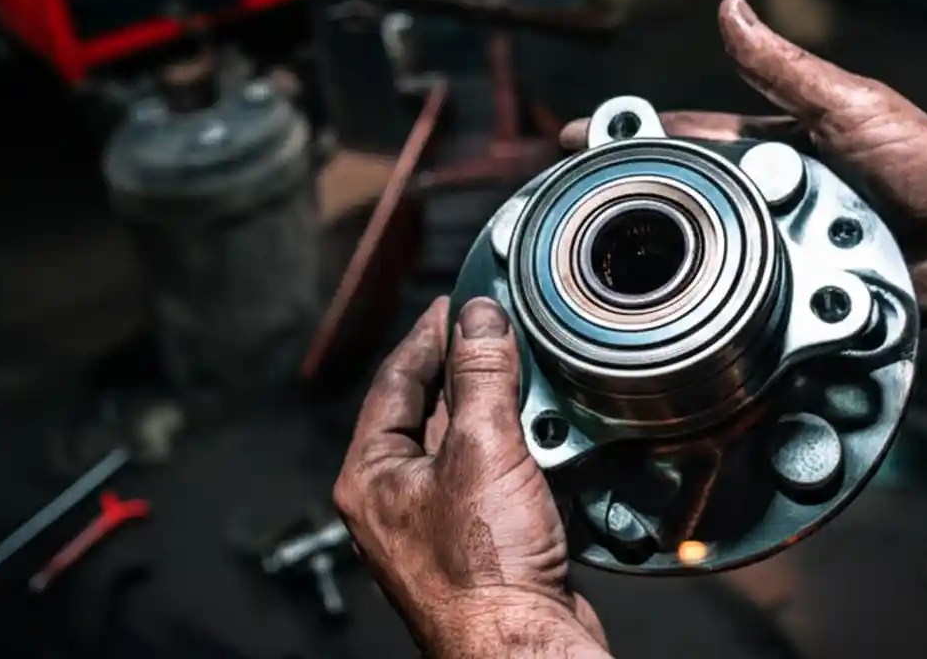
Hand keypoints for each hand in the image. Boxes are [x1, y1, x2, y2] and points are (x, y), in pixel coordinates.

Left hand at [333, 297, 608, 657]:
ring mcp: (442, 523)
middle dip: (474, 371)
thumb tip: (479, 318)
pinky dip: (527, 452)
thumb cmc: (483, 572)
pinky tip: (554, 438)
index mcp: (372, 477)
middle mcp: (399, 500)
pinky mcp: (486, 541)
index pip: (394, 383)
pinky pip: (503, 477)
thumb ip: (480, 376)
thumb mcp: (481, 450)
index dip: (428, 336)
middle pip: (435, 410)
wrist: (523, 648)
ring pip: (474, 443)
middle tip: (504, 332)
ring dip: (508, 412)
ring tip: (535, 381)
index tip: (456, 303)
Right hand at [560, 0, 926, 319]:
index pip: (683, 138)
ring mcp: (774, 250)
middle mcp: (762, 200)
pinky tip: (675, 324)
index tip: (576, 138)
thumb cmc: (925, 166)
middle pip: (679, 200)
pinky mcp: (791, 295)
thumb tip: (731, 13)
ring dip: (661, 264)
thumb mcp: (850, 106)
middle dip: (624, 204)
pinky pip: (742, 305)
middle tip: (569, 214)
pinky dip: (712, 311)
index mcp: (768, 150)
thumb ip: (785, 71)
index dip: (628, 136)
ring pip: (701, 258)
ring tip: (602, 275)